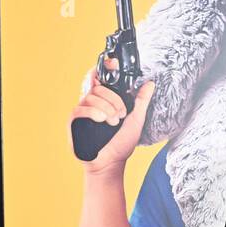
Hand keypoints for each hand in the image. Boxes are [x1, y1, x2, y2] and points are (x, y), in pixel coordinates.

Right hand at [71, 59, 155, 173]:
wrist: (111, 164)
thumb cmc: (121, 144)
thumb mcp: (136, 120)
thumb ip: (141, 101)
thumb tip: (150, 83)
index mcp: (105, 100)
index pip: (100, 77)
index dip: (105, 67)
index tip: (114, 62)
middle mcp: (92, 102)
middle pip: (98, 87)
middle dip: (113, 99)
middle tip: (121, 114)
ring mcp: (82, 111)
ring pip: (91, 97)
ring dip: (107, 109)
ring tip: (114, 122)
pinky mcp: (74, 121)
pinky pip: (81, 108)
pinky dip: (94, 112)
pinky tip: (102, 121)